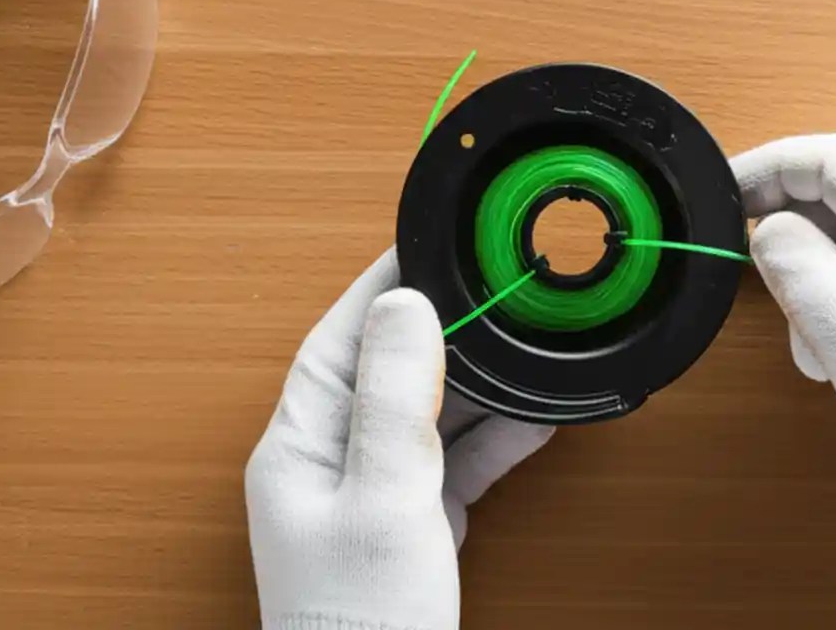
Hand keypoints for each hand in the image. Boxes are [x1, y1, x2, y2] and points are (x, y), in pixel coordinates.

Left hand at [245, 249, 552, 628]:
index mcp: (299, 446)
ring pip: (428, 415)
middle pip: (387, 371)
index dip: (383, 286)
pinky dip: (495, 440)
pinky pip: (455, 464)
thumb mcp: (383, 499)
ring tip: (525, 350)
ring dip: (478, 385)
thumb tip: (405, 306)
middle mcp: (330, 463)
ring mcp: (372, 495)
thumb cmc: (359, 624)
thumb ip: (395, 401)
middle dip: (444, 330)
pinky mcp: (411, 526)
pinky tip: (535, 420)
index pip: (339, 339)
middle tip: (494, 293)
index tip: (429, 244)